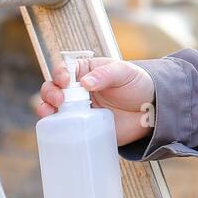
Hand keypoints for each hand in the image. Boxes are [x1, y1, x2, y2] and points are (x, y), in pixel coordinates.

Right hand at [36, 57, 156, 147]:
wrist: (152, 110)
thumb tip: (86, 82)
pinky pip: (64, 127)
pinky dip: (55, 127)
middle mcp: (78, 90)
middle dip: (49, 92)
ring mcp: (79, 109)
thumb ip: (107, 74)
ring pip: (53, 107)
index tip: (65, 81)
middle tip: (58, 99)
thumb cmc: (139, 85)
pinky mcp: (83, 127)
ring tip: (49, 111)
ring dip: (45, 108)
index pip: (65, 69)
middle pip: (53, 88)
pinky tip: (55, 127)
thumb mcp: (125, 73)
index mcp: (86, 71)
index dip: (60, 74)